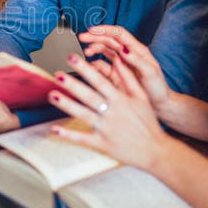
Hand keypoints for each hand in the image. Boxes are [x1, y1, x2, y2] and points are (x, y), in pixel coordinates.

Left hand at [48, 53, 171, 170]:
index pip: (100, 80)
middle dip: (73, 84)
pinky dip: (69, 135)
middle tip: (57, 74)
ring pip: (83, 115)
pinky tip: (54, 129)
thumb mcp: (141, 97)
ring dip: (67, 105)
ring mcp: (106, 129)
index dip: (85, 69)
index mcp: (121, 99)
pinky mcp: (103, 143)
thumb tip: (119, 59)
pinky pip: (83, 139)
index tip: (72, 57)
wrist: (155, 149)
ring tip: (52, 95)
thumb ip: (128, 78)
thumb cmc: (148, 121)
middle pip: (89, 96)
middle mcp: (112, 113)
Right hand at [79, 25, 172, 111]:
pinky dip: (95, 62)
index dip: (105, 30)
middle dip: (95, 36)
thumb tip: (124, 49)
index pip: (119, 34)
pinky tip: (90, 65)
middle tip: (83, 37)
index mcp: (137, 50)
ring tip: (86, 52)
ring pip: (105, 50)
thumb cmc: (158, 89)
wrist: (159, 105)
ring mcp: (121, 64)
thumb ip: (137, 60)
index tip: (92, 30)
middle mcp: (128, 54)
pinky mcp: (116, 74)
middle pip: (109, 39)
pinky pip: (103, 64)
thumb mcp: (150, 73)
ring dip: (94, 48)